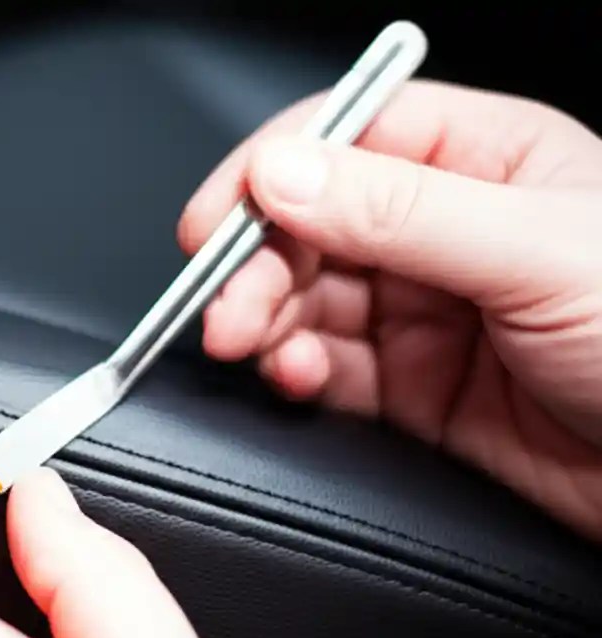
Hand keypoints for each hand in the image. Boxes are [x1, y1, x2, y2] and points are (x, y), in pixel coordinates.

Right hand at [178, 80, 601, 540]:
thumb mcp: (535, 252)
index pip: (348, 136)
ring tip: (248, 343)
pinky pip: (326, 365)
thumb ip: (399, 211)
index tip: (218, 220)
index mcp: (486, 159)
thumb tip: (282, 173)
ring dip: (262, 317)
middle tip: (225, 306)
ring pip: (305, 296)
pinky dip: (295, 370)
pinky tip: (295, 376)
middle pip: (309, 222)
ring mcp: (427, 308)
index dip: (271, 172)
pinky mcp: (415, 386)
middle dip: (254, 261)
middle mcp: (446, 228)